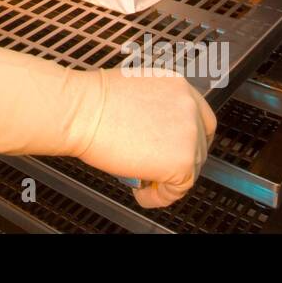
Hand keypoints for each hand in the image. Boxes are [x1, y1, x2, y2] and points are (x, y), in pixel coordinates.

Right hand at [76, 68, 216, 208]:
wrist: (80, 110)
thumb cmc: (91, 101)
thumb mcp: (134, 91)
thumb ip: (155, 109)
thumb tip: (154, 133)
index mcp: (178, 86)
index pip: (201, 118)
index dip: (188, 141)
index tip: (174, 151)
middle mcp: (189, 106)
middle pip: (199, 145)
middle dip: (177, 161)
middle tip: (152, 169)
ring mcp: (189, 134)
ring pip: (190, 169)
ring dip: (166, 180)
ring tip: (140, 180)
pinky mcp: (182, 161)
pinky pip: (177, 189)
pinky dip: (159, 196)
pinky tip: (140, 190)